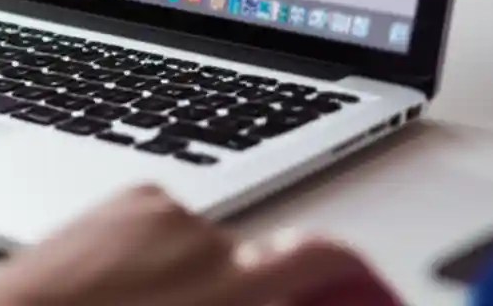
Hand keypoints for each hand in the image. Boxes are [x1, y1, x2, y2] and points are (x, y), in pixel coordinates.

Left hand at [0, 185, 399, 305]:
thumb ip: (256, 305)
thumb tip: (293, 300)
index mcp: (229, 283)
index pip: (324, 254)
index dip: (354, 273)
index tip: (367, 288)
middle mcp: (200, 235)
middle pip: (259, 256)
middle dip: (254, 290)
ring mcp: (159, 209)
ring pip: (209, 243)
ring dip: (200, 273)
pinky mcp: (124, 197)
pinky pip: (167, 225)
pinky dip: (164, 252)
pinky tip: (130, 285)